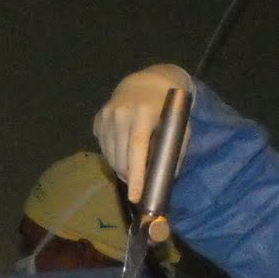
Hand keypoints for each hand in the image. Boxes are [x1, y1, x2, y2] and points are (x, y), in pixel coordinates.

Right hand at [92, 64, 192, 201]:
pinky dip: (112, 156)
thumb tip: (167, 179)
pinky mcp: (98, 118)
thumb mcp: (180, 124)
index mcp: (143, 114)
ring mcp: (107, 115)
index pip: (137, 149)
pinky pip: (102, 147)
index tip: (136, 196)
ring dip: (120, 168)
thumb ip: (175, 149)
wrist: (145, 82)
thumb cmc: (167, 106)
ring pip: (109, 155)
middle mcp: (121, 113)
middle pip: (121, 157)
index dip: (136, 175)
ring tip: (131, 171)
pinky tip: (123, 152)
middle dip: (128, 177)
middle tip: (137, 188)